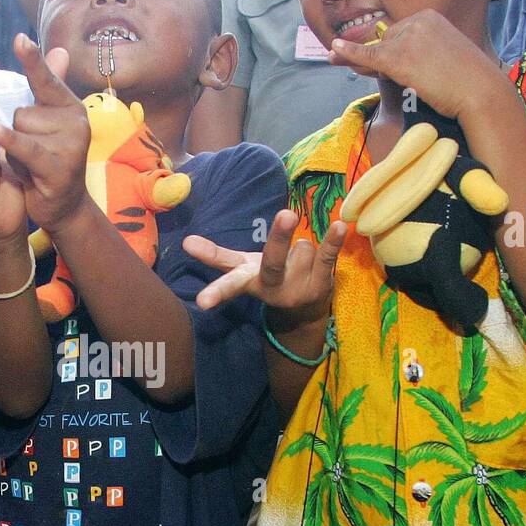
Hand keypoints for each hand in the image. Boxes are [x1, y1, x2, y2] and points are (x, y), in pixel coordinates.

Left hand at [0, 35, 90, 235]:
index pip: (47, 80)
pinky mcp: (59, 168)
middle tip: (32, 155)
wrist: (64, 207)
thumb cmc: (50, 160)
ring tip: (30, 167)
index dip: (33, 60)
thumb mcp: (48, 121)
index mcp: (71, 107)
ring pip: (20, 130)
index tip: (19, 38)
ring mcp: (71, 146)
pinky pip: (26, 148)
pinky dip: (10, 142)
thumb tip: (60, 50)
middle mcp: (76, 122)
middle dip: (17, 134)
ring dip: (14, 152)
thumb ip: (48, 84)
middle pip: (22, 112)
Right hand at [186, 209, 346, 327]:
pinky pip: (328, 255)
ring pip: (302, 247)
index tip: (202, 302)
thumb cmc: (268, 280)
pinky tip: (340, 225)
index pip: (229, 285)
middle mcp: (273, 289)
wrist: (303, 312)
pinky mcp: (322, 285)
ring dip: (301, 247)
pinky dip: (333, 240)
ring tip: (299, 261)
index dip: (215, 293)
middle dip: (279, 239)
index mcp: (249, 283)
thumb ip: (216, 256)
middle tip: (285, 214)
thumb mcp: (242, 270)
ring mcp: (298, 290)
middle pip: (273, 262)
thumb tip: (185, 241)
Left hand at [328, 9, 506, 123]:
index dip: (394, 54)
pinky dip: (349, 54)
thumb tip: (400, 63)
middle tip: (401, 77)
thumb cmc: (468, 80)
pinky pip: (368, 55)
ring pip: (377, 53)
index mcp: (429, 17)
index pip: (397, 34)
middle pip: (384, 42)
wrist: (480, 91)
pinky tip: (334, 50)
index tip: (404, 69)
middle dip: (383, 62)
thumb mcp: (445, 56)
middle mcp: (417, 21)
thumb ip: (423, 52)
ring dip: (372, 67)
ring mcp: (407, 38)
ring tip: (398, 77)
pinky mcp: (399, 58)